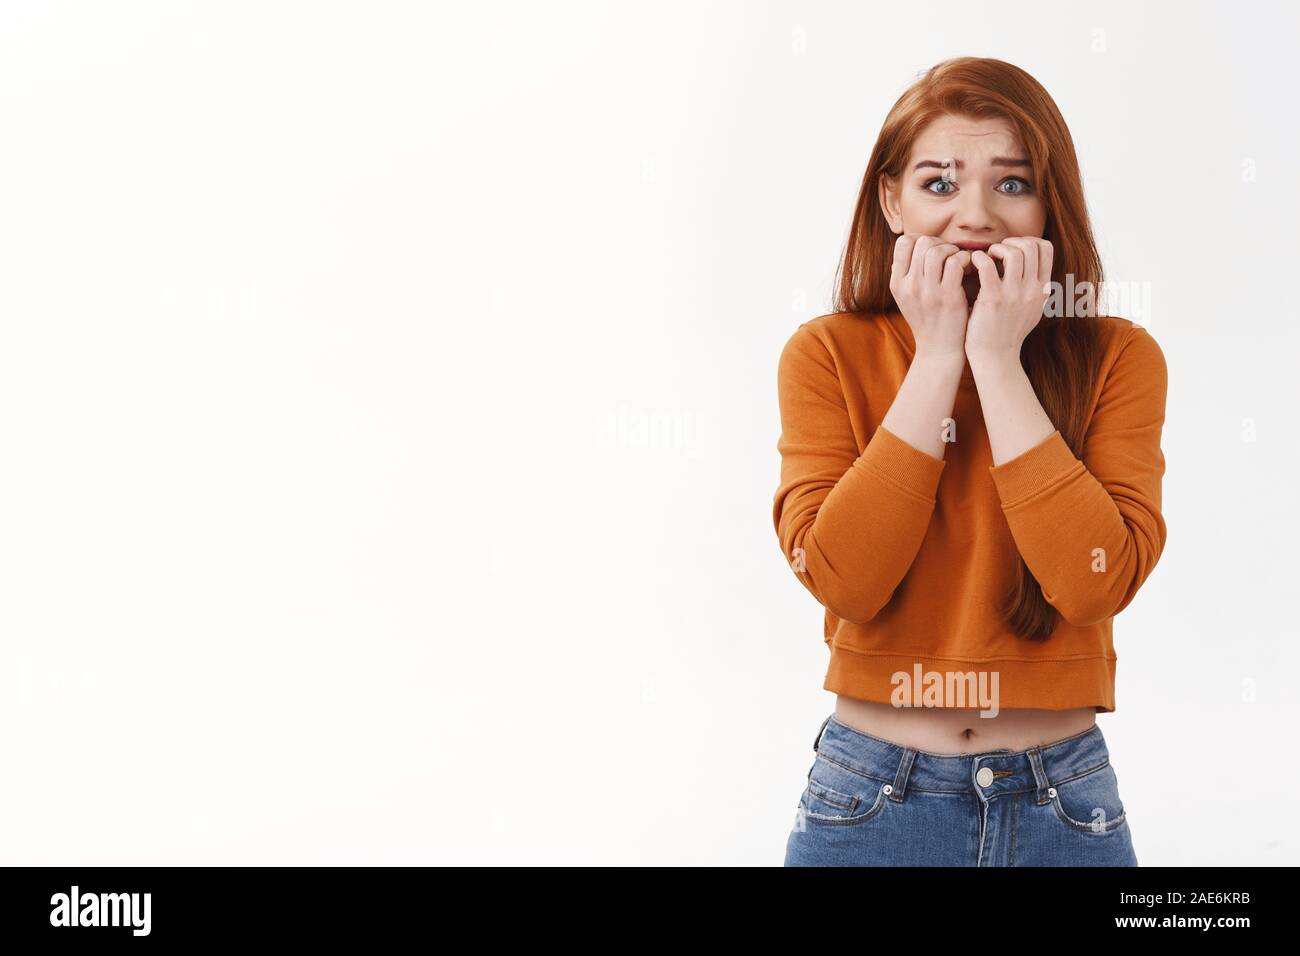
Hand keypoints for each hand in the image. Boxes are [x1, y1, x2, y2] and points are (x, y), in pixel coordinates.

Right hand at [888, 234, 973, 361]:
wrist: (939, 348)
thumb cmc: (927, 319)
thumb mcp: (906, 298)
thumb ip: (906, 273)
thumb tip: (910, 244)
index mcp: (897, 283)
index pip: (903, 243)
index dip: (920, 239)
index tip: (931, 249)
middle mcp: (909, 286)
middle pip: (921, 242)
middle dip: (938, 242)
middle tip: (948, 253)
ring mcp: (927, 292)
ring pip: (936, 250)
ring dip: (951, 249)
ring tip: (957, 259)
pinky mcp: (948, 296)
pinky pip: (955, 262)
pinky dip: (964, 259)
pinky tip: (967, 267)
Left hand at [964, 237, 1053, 369]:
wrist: (996, 358)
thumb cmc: (1008, 332)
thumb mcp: (1032, 310)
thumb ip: (1035, 290)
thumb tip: (1036, 270)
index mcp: (1042, 289)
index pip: (1046, 249)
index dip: (1027, 240)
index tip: (1011, 249)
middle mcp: (1032, 290)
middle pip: (1031, 246)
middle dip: (1011, 241)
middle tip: (996, 251)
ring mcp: (1014, 295)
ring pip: (1014, 253)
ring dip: (997, 248)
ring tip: (986, 257)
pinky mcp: (993, 300)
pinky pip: (988, 266)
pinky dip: (979, 258)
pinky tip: (974, 264)